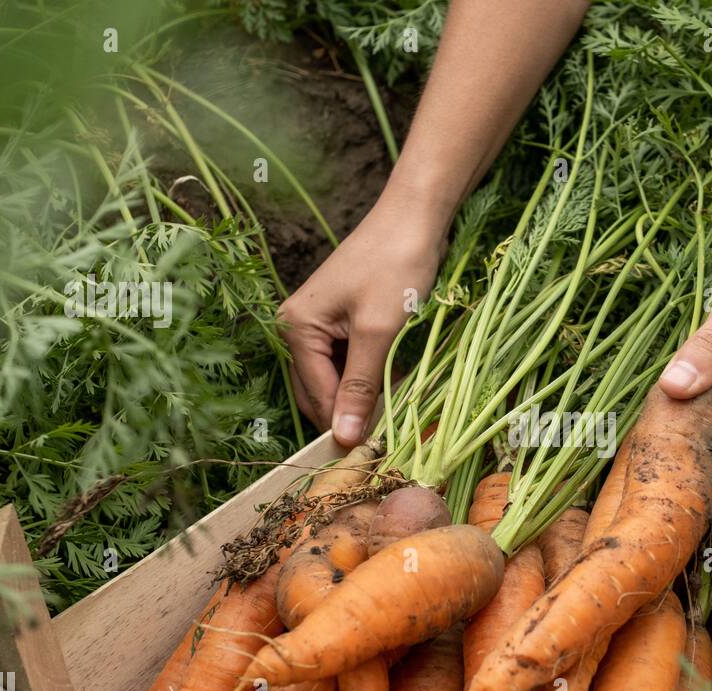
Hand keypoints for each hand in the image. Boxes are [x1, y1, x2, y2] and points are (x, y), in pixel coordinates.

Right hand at [279, 189, 446, 445]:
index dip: (344, 425)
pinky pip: (351, 361)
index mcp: (296, 328)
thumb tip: (343, 438)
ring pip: (338, 379)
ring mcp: (321, 323)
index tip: (374, 453)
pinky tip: (396, 387)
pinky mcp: (344, 319)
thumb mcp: (378, 330)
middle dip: (349, 414)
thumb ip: (360, 385)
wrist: (416, 216)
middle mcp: (298, 327)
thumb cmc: (396, 266)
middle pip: (320, 391)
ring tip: (394, 416)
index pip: (317, 395)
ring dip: (363, 398)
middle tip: (385, 441)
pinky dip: (371, 377)